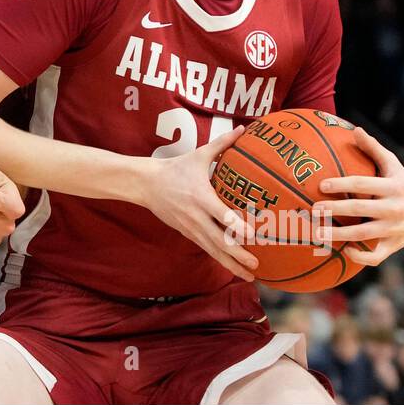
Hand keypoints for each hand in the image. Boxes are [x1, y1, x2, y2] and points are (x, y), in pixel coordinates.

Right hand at [140, 125, 259, 281]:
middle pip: (219, 240)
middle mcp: (196, 216)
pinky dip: (221, 259)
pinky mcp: (187, 233)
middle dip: (238, 254)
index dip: (236, 227)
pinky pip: (206, 248)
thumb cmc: (176, 168)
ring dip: (231, 263)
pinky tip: (234, 268)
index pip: (221, 215)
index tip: (253, 236)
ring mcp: (190, 227)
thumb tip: (243, 129)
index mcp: (201, 197)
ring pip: (213, 249)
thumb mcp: (198, 155)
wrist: (146, 184)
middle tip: (256, 264)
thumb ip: (222, 144)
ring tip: (251, 275)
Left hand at [311, 127, 403, 266]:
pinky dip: (360, 257)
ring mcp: (394, 230)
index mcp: (393, 188)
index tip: (321, 185)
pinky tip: (343, 251)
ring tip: (317, 234)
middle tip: (313, 210)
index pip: (363, 184)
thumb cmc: (401, 183)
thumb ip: (373, 148)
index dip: (341, 185)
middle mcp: (395, 209)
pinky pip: (376, 256)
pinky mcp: (393, 246)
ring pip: (364, 235)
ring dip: (339, 235)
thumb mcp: (392, 164)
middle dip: (336, 210)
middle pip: (360, 210)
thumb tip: (355, 129)